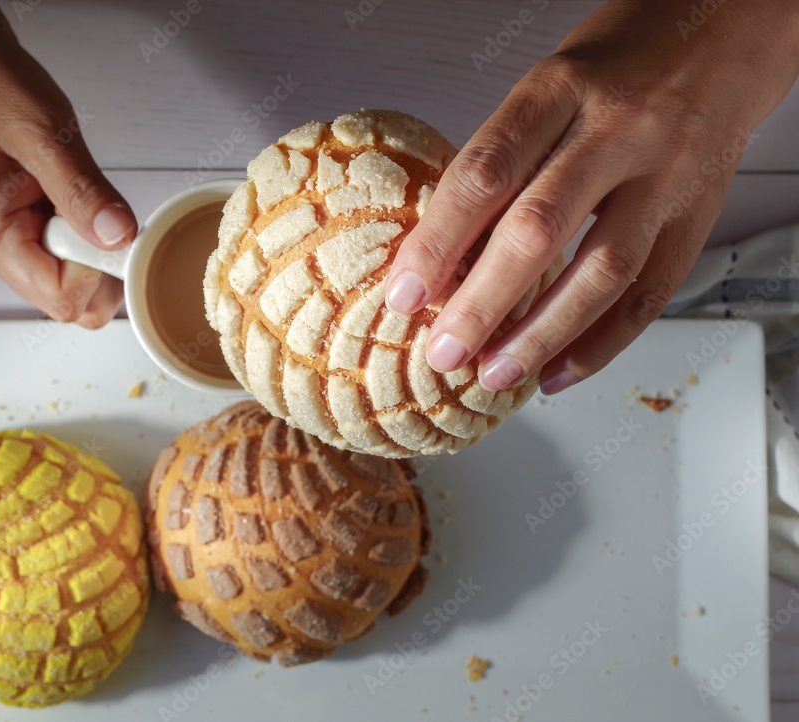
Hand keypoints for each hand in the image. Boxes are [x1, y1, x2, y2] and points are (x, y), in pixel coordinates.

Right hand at [0, 1, 134, 327]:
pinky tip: (84, 200)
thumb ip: (81, 189)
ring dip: (100, 252)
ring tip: (89, 199)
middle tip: (106, 214)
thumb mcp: (42, 133)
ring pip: (77, 285)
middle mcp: (1, 250)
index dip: (98, 270)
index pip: (63, 298)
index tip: (112, 229)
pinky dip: (93, 237)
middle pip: (73, 305)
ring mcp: (15, 242)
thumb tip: (118, 237)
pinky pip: (74, 256)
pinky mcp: (30, 229)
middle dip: (104, 270)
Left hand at [384, 0, 798, 392]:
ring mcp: (666, 175)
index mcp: (560, 90)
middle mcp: (617, 131)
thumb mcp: (546, 87)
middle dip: (482, 304)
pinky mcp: (697, 216)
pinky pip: (651, 294)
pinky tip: (558, 372)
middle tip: (445, 351)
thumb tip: (442, 256)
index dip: (438, 242)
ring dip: (541, 335)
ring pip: (601, 272)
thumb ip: (502, 160)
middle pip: (538, 230)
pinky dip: (602, 344)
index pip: (485, 174)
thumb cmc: (616, 63)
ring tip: (495, 373)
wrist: (721, 32)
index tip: (404, 294)